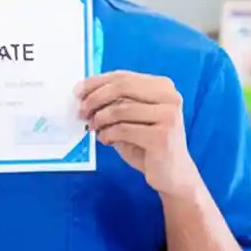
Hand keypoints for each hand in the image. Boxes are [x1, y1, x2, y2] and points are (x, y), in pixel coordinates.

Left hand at [76, 71, 201, 198]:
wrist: (172, 174)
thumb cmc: (149, 144)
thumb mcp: (132, 118)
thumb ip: (116, 103)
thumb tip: (84, 94)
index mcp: (163, 86)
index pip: (124, 76)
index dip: (97, 82)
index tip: (78, 91)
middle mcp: (170, 97)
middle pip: (123, 87)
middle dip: (96, 98)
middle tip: (81, 110)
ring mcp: (168, 117)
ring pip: (121, 109)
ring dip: (100, 119)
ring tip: (94, 128)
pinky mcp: (162, 137)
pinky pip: (123, 130)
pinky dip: (108, 134)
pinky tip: (105, 140)